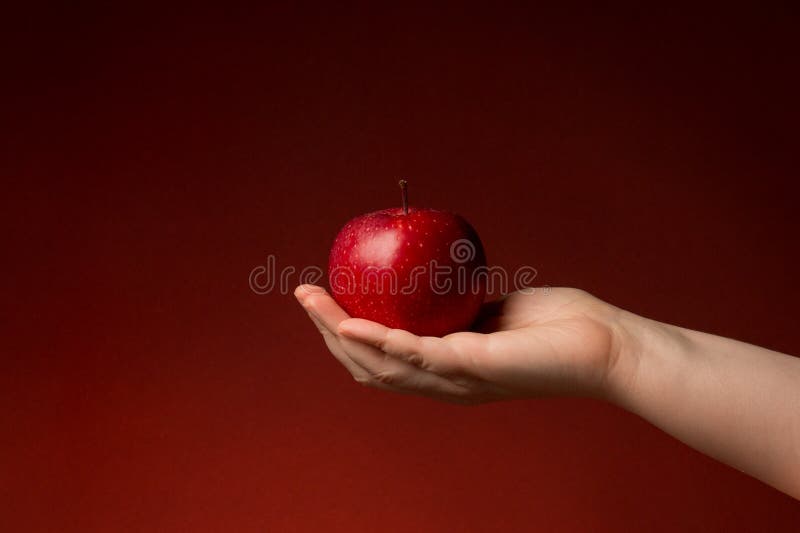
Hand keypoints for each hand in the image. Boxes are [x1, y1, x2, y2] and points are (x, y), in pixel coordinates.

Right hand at [294, 284, 624, 404]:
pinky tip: (353, 321)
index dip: (343, 335)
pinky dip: (380, 339)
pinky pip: (417, 355)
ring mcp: (457, 379)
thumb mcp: (494, 311)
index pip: (380, 362)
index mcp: (445, 371)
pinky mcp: (475, 365)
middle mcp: (444, 383)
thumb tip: (437, 280)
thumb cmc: (556, 325)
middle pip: (369, 366)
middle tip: (303, 294)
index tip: (323, 299)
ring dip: (340, 333)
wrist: (605, 344)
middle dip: (328, 332)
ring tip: (313, 302)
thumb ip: (461, 306)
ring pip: (381, 365)